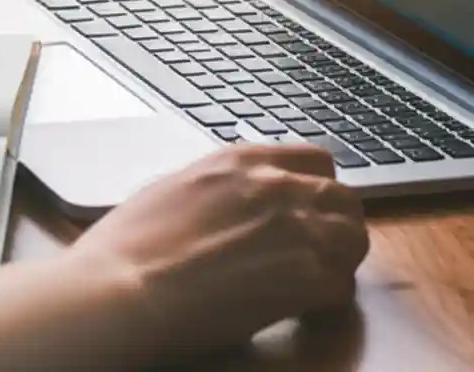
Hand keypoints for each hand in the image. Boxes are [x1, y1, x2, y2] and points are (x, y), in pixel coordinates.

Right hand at [70, 143, 369, 356]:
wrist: (120, 288)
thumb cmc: (126, 248)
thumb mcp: (174, 188)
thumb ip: (220, 188)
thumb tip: (231, 202)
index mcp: (243, 160)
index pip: (316, 159)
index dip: (318, 190)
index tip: (310, 212)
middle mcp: (278, 185)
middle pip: (344, 199)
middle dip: (336, 226)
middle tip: (318, 254)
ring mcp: (296, 228)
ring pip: (353, 239)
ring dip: (338, 262)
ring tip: (312, 286)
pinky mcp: (305, 276)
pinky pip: (341, 287)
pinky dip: (326, 303)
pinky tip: (301, 314)